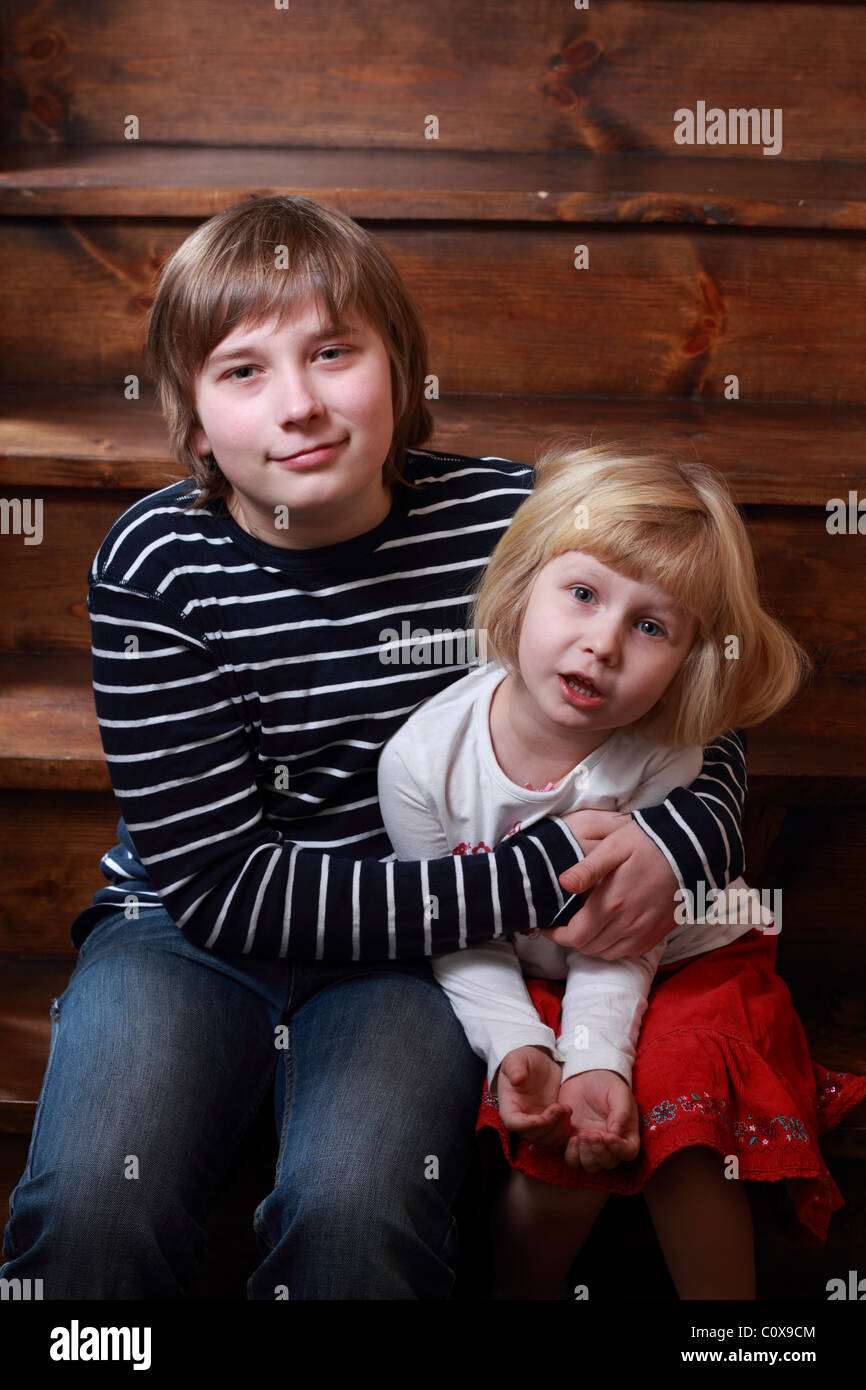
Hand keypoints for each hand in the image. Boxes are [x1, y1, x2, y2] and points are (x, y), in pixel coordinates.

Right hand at [494, 1045, 571, 1146]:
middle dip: (549, 1125)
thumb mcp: (517, 1059)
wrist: (539, 1062)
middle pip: (532, 1135)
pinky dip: (565, 1131)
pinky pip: (557, 1137)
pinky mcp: (551, 1122)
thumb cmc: (524, 1059)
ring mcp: (537, 1122)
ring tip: (567, 1109)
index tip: (543, 1118)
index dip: (527, 1125)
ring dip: (559, 1130)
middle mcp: (522, 1118)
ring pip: (546, 1140)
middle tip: (561, 1107)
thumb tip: (516, 1080)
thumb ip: (515, 1068)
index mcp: (510, 1106)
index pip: (513, 1123)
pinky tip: (569, 1113)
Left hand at [547, 809, 676, 958]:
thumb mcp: (614, 846)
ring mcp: (643, 933)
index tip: (548, 925)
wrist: (689, 852)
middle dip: (571, 937)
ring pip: (606, 953)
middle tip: (565, 921)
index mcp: (612, 904)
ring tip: (586, 924)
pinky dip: (613, 946)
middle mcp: (627, 925)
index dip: (556, 935)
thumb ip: (587, 868)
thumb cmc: (647, 844)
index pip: (574, 936)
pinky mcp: (656, 936)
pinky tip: (611, 927)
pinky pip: (627, 952)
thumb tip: (563, 883)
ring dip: (592, 943)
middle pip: (587, 947)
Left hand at [558, 1070, 639, 1171]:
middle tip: (590, 1134)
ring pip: (591, 1167)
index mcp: (626, 1134)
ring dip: (586, 1157)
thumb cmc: (607, 1084)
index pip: (628, 1152)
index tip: (608, 1135)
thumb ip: (620, 1113)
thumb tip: (615, 1134)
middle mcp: (610, 1145)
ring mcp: (592, 1146)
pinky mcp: (574, 1143)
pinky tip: (572, 1138)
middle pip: (608, 1163)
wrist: (585, 1077)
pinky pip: (573, 1160)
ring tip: (581, 1137)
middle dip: (599, 1152)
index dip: (618, 1149)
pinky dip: (572, 1155)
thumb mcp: (618, 1093)